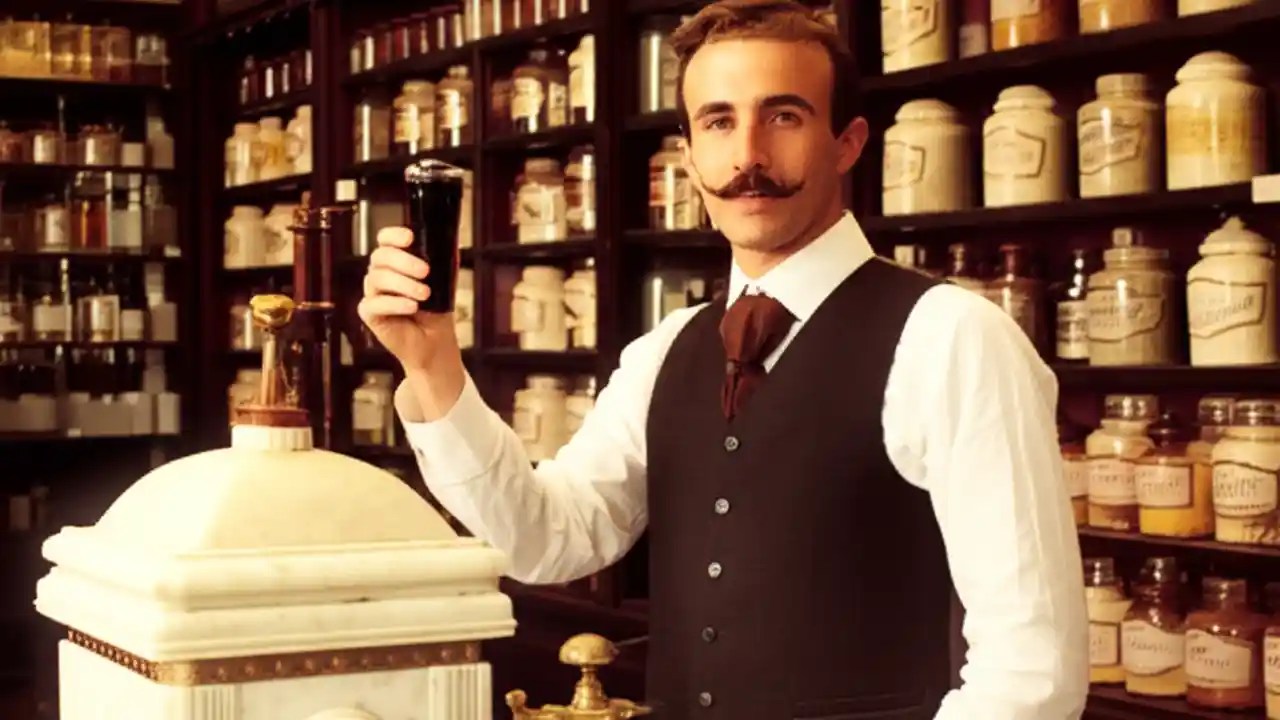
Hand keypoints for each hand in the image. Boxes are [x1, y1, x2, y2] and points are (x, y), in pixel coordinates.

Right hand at [357, 227, 458, 371]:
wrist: (436, 340)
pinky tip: (412, 307)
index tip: (410, 238)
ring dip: (403, 284)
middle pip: (380, 257)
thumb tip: (451, 237)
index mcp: (395, 262)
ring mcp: (373, 293)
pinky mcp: (369, 314)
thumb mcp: (444, 279)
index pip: (385, 240)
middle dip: (403, 261)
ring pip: (377, 279)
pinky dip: (395, 304)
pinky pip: (374, 304)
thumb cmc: (437, 308)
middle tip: (425, 271)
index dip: (393, 235)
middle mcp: (380, 274)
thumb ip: (444, 259)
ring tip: (425, 294)